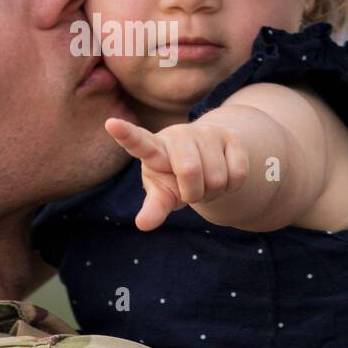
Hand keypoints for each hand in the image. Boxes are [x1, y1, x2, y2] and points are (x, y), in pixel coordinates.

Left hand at [104, 117, 248, 230]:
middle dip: (194, 193)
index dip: (126, 135)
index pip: (138, 143)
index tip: (110, 124)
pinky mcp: (230, 136)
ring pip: (217, 176)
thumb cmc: (175, 179)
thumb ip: (154, 207)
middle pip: (190, 171)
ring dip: (214, 192)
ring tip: (206, 184)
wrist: (207, 160)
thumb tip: (143, 224)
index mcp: (154, 149)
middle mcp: (178, 135)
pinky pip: (238, 173)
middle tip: (192, 192)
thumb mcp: (162, 194)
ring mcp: (205, 132)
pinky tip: (223, 177)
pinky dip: (231, 187)